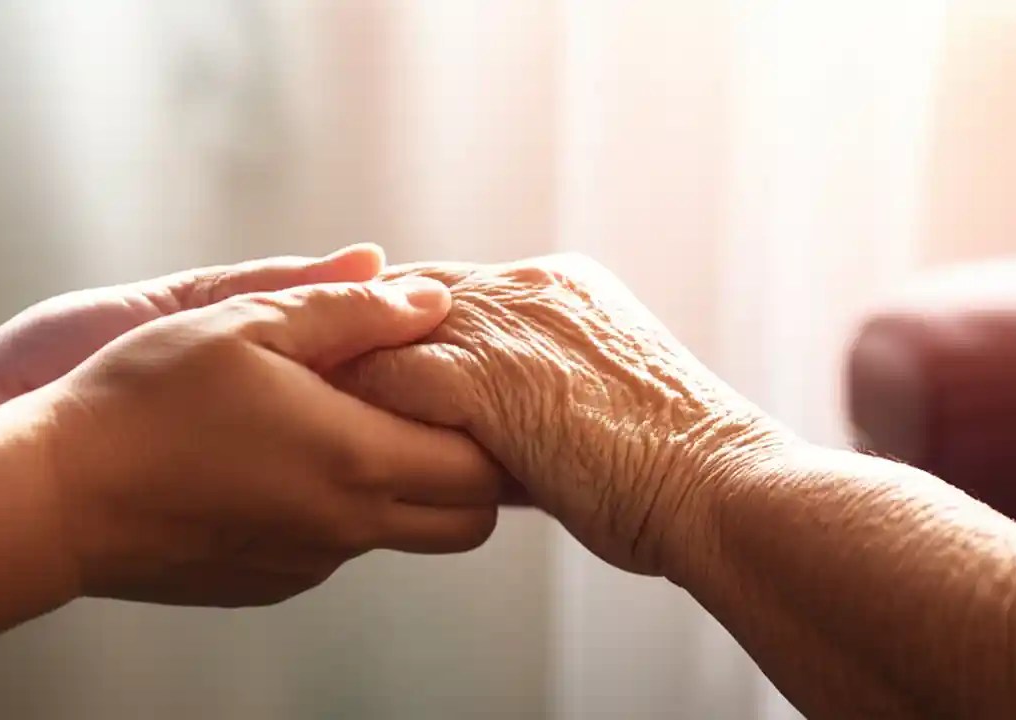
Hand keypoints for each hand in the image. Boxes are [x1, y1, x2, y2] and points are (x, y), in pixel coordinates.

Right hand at [0, 275, 502, 692]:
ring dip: (398, 483)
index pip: (485, 472)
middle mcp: (346, 529)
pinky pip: (336, 546)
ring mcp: (308, 564)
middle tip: (424, 406)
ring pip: (400, 532)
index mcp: (356, 462)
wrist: (53, 499)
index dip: (494, 430)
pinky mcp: (270, 582)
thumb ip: (353, 311)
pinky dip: (337, 506)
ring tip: (339, 419)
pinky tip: (279, 460)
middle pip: (466, 521)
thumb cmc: (145, 398)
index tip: (473, 389)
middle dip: (466, 468)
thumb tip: (431, 301)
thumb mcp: (250, 325)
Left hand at [338, 254, 788, 577]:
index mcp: (563, 285)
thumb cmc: (668, 469)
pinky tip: (327, 430)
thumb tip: (483, 439)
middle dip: (361, 330)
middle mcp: (531, 287)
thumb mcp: (598, 406)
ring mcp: (509, 326)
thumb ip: (535, 400)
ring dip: (345, 364)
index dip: (404, 320)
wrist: (716, 487)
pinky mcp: (490, 377)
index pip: (453, 286)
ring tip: (298, 400)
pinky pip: (391, 377)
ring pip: (389, 328)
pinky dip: (357, 401)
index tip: (367, 349)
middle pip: (410, 294)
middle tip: (305, 364)